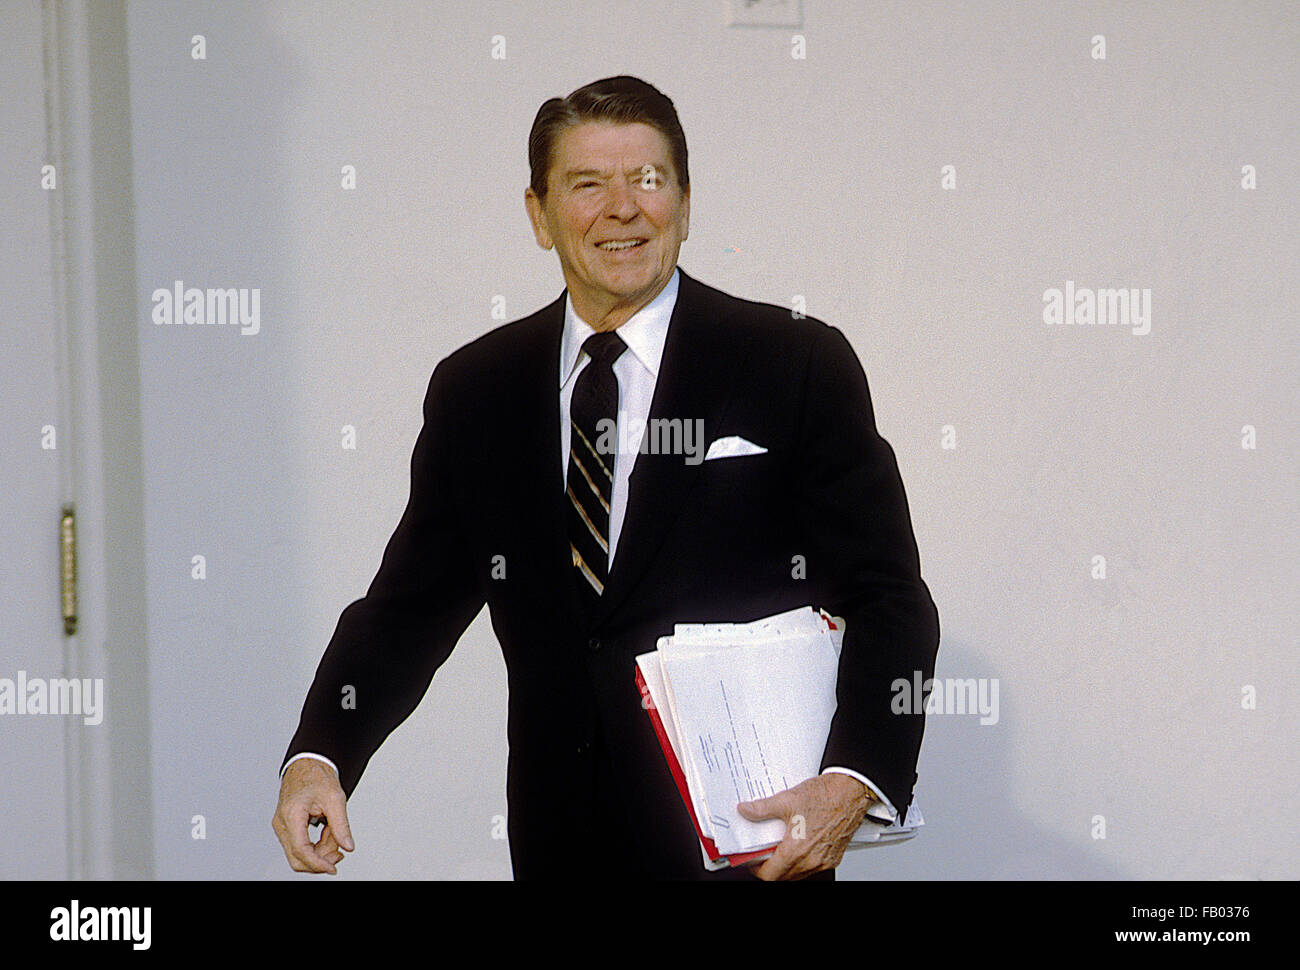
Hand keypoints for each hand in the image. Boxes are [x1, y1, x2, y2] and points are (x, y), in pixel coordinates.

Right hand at [272, 759, 353, 873]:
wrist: (308, 764)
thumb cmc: (317, 776)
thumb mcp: (335, 798)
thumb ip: (341, 825)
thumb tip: (347, 846)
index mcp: (291, 815)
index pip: (301, 850)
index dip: (318, 864)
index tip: (332, 868)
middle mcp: (281, 823)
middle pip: (297, 858)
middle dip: (321, 859)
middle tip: (339, 850)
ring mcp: (282, 826)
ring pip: (299, 854)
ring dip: (320, 850)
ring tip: (335, 831)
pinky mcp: (287, 827)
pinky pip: (300, 845)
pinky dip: (316, 844)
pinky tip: (328, 832)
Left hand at [736, 773, 873, 880]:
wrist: (851, 791)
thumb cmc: (826, 795)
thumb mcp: (787, 799)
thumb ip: (762, 809)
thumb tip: (746, 810)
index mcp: (797, 850)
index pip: (770, 874)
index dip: (756, 869)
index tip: (752, 860)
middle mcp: (812, 860)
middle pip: (783, 876)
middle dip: (771, 867)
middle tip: (764, 852)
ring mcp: (824, 861)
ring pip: (798, 874)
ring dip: (787, 865)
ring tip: (781, 846)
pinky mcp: (833, 858)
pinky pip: (813, 868)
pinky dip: (802, 861)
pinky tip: (799, 845)